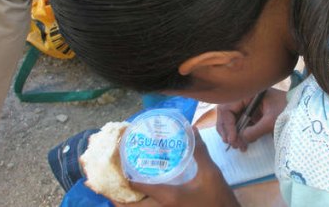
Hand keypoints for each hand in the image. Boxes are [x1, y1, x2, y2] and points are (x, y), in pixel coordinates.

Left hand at [112, 128, 239, 206]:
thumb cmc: (218, 198)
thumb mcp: (211, 173)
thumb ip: (199, 151)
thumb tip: (190, 129)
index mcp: (167, 197)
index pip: (136, 185)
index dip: (125, 173)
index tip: (120, 159)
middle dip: (114, 196)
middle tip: (110, 180)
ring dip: (126, 202)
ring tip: (122, 187)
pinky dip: (140, 205)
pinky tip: (143, 195)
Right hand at [216, 88, 286, 150]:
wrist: (301, 111)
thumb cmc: (287, 110)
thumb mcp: (271, 121)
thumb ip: (255, 131)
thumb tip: (240, 139)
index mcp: (248, 94)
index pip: (228, 109)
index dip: (228, 125)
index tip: (232, 139)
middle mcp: (246, 99)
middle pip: (227, 114)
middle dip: (227, 129)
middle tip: (231, 144)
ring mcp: (249, 107)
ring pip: (232, 120)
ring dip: (232, 134)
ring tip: (238, 147)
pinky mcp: (253, 115)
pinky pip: (241, 124)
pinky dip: (240, 134)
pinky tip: (243, 144)